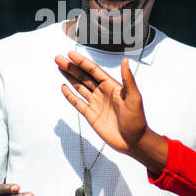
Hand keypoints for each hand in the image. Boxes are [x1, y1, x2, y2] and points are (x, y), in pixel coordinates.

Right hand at [56, 51, 159, 166]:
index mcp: (112, 86)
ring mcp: (96, 104)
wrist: (133, 141)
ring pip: (79, 87)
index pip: (94, 70)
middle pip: (83, 77)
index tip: (71, 54)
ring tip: (59, 67)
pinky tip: (63, 87)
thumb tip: (125, 60)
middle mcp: (102, 93)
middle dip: (71, 67)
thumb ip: (128, 79)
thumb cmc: (137, 119)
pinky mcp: (91, 116)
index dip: (82, 62)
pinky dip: (70, 96)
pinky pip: (78, 103)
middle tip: (58, 58)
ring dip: (69, 77)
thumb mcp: (134, 97)